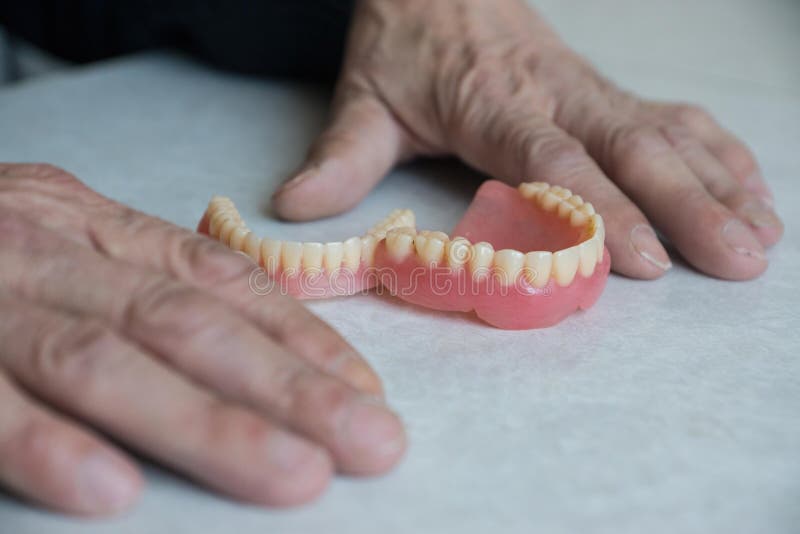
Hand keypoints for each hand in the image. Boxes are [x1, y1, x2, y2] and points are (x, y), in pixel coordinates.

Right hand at [0, 164, 404, 516]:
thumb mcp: (69, 244)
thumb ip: (146, 282)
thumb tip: (260, 342)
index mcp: (93, 227)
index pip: (220, 281)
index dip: (299, 337)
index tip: (364, 390)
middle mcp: (47, 252)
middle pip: (186, 324)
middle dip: (287, 389)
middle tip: (370, 443)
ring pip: (106, 361)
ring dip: (205, 426)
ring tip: (293, 477)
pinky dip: (42, 444)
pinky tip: (111, 492)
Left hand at [272, 0, 782, 280]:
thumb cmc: (406, 44)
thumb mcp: (363, 100)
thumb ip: (339, 158)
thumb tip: (293, 210)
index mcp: (495, 106)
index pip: (556, 160)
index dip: (600, 207)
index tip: (642, 257)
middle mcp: (556, 97)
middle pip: (632, 150)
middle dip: (688, 207)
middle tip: (736, 260)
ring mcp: (590, 92)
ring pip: (668, 134)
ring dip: (718, 185)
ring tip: (762, 238)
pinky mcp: (607, 91)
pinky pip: (676, 118)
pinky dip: (718, 154)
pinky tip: (751, 189)